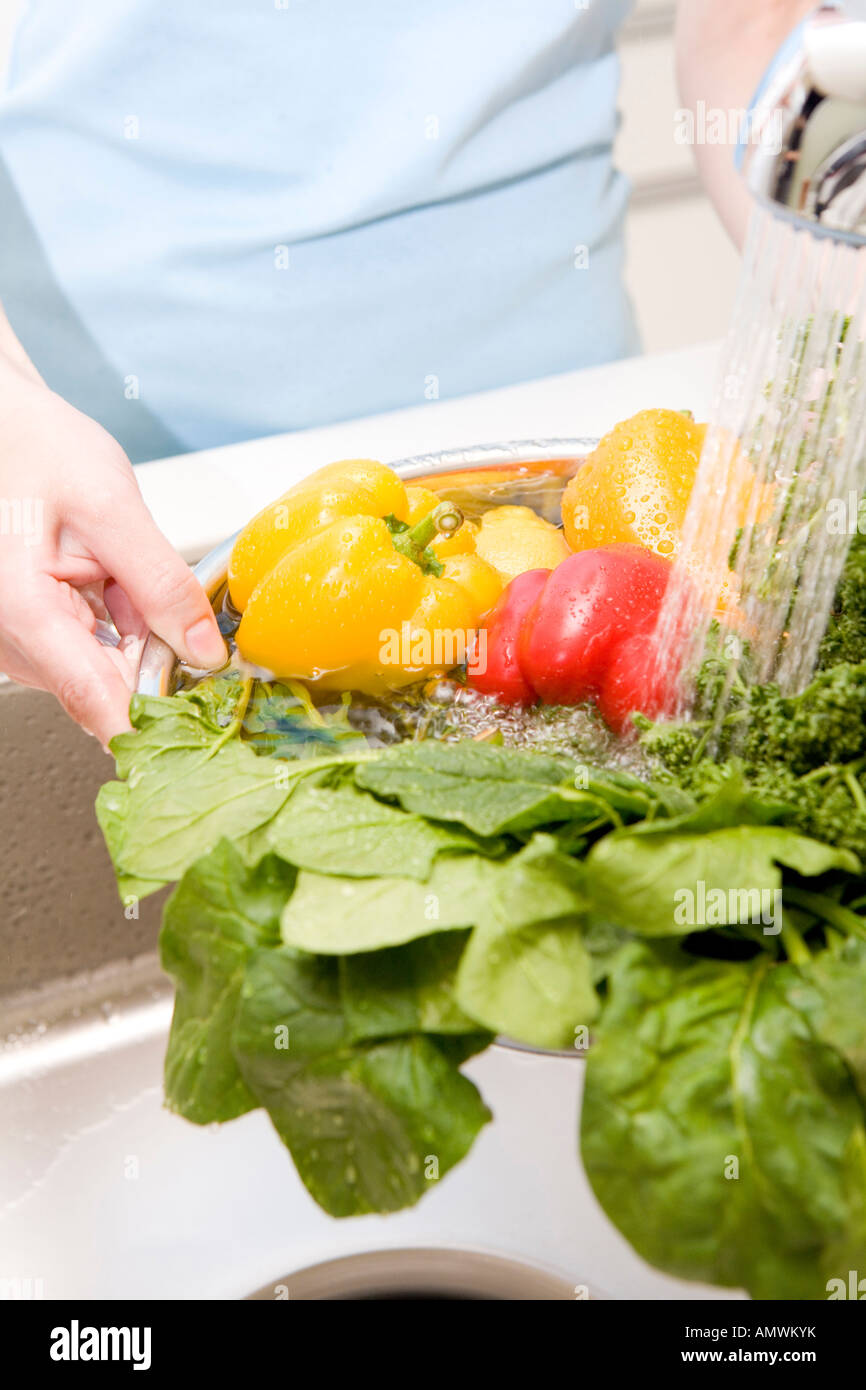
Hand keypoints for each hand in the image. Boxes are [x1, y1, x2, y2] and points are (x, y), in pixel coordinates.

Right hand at [0, 372, 226, 745]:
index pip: (97, 703)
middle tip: (153, 591)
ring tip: (116, 571)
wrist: (4, 429)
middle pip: (108, 689)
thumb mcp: (112, 507)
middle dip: (154, 658)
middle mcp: (12, 639)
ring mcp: (19, 642)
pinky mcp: (32, 636)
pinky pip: (94, 651)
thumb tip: (205, 652)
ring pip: (106, 672)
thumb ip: (162, 584)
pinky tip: (108, 580)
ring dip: (136, 636)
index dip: (155, 728)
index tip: (202, 735)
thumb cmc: (36, 451)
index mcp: (24, 612)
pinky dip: (119, 623)